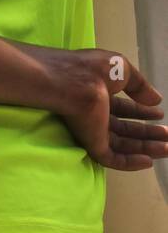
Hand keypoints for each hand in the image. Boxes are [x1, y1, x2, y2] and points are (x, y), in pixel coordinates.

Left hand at [58, 48, 167, 169]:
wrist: (73, 84)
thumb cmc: (93, 70)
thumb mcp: (121, 69)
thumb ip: (139, 85)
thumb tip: (156, 99)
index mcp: (98, 94)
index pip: (122, 108)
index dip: (141, 111)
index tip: (160, 114)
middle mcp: (94, 113)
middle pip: (124, 129)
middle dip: (147, 133)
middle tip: (167, 136)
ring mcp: (92, 130)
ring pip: (122, 145)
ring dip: (145, 148)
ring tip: (167, 149)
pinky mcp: (91, 144)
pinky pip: (112, 158)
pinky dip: (130, 162)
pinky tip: (148, 161)